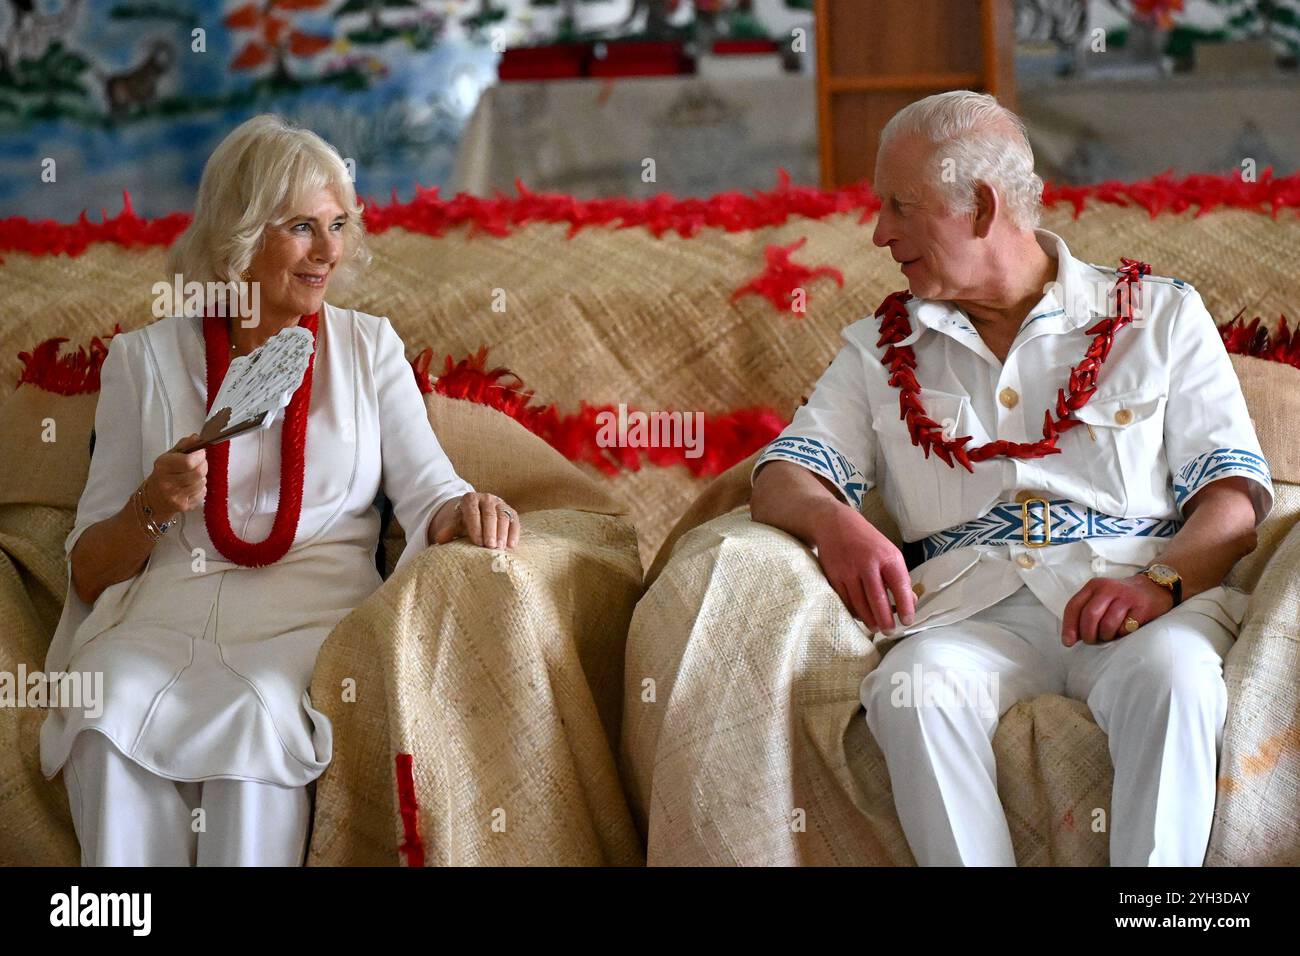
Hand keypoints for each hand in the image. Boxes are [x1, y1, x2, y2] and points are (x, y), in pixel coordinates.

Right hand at [145, 433, 206, 517]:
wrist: (153, 499)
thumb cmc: (163, 475)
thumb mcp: (168, 457)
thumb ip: (184, 445)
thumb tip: (197, 437)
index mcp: (162, 467)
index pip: (189, 462)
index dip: (200, 456)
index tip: (201, 452)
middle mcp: (167, 483)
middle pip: (198, 473)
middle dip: (203, 465)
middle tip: (200, 463)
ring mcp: (175, 496)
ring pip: (202, 482)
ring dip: (202, 477)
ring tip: (193, 475)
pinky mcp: (183, 506)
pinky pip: (202, 493)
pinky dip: (201, 488)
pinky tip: (192, 486)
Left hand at [432, 491, 519, 549]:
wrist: (474, 514)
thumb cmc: (462, 521)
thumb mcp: (454, 524)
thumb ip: (449, 530)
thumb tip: (440, 539)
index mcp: (470, 499)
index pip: (473, 512)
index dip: (476, 527)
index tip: (478, 542)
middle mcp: (487, 498)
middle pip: (490, 514)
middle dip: (490, 531)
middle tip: (490, 546)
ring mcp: (500, 503)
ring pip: (504, 517)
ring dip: (503, 533)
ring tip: (500, 548)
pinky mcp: (511, 511)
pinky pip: (514, 521)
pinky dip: (514, 533)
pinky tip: (511, 545)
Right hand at [812, 503, 914, 632]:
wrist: (835, 524)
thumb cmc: (867, 541)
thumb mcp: (889, 551)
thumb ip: (899, 576)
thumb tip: (911, 602)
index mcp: (887, 557)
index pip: (900, 586)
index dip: (905, 606)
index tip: (908, 621)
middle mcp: (867, 564)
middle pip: (877, 600)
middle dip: (885, 620)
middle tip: (890, 631)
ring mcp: (848, 571)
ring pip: (860, 604)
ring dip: (869, 620)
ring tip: (876, 627)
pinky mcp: (833, 576)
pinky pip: (845, 601)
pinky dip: (854, 612)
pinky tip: (861, 615)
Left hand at [1061, 573, 1173, 645]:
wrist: (1154, 588)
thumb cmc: (1122, 598)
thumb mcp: (1100, 598)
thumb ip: (1085, 612)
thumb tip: (1071, 637)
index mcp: (1094, 586)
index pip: (1074, 606)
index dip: (1069, 626)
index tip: (1068, 642)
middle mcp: (1108, 588)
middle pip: (1089, 615)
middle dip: (1088, 634)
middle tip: (1092, 641)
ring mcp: (1126, 597)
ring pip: (1107, 624)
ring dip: (1106, 636)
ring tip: (1110, 635)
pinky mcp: (1142, 607)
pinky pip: (1125, 628)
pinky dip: (1121, 634)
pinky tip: (1124, 630)